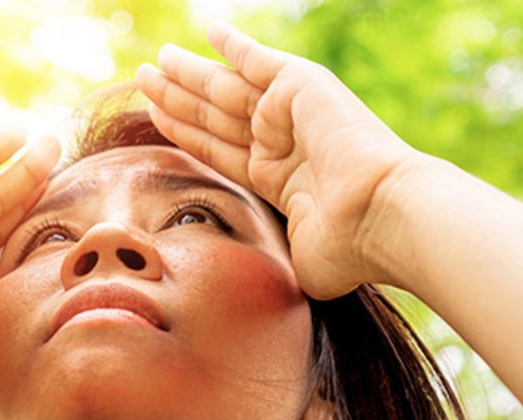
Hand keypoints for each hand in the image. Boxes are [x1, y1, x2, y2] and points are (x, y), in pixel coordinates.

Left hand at [136, 24, 420, 298]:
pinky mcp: (301, 86)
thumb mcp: (289, 259)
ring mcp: (290, 113)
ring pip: (223, 89)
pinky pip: (259, 59)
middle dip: (177, 99)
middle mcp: (281, 141)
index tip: (155, 119)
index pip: (217, 151)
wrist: (380, 217)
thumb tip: (246, 284)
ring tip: (152, 65)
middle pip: (213, 116)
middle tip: (142, 81)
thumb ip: (263, 259)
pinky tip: (208, 32)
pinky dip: (235, 45)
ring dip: (187, 75)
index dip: (186, 134)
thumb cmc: (344, 250)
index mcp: (276, 180)